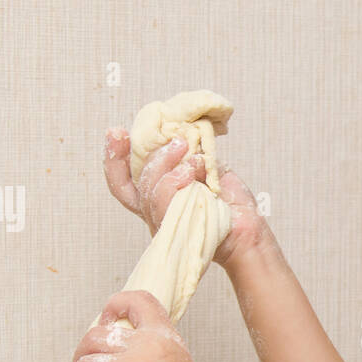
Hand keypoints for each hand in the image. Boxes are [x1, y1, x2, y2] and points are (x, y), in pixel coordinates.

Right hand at [102, 127, 270, 268]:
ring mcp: (162, 222)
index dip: (114, 157)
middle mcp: (153, 210)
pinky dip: (180, 180)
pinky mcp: (174, 229)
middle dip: (156, 157)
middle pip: (138, 182)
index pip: (122, 180)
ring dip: (171, 167)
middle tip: (179, 142)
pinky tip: (197, 171)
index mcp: (155, 195)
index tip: (116, 132)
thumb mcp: (202, 166)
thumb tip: (174, 132)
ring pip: (150, 191)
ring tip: (194, 159)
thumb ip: (184, 153)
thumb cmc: (228, 200)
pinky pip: (165, 203)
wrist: (247, 227)